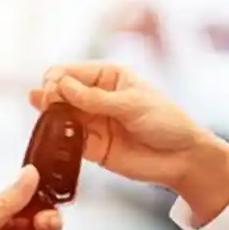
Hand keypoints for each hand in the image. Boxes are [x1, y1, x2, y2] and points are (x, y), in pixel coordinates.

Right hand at [29, 63, 228, 224]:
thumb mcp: (132, 104)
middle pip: (59, 92)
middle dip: (49, 95)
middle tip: (47, 104)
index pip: (71, 71)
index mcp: (108, 77)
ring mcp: (92, 122)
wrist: (182, 157)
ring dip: (49, 116)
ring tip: (46, 118)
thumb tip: (61, 85)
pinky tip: (52, 137)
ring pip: (59, 116)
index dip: (57, 78)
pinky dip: (56, 139)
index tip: (53, 90)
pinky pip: (67, 140)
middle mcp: (95, 97)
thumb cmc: (166, 121)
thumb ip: (95, 98)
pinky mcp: (91, 146)